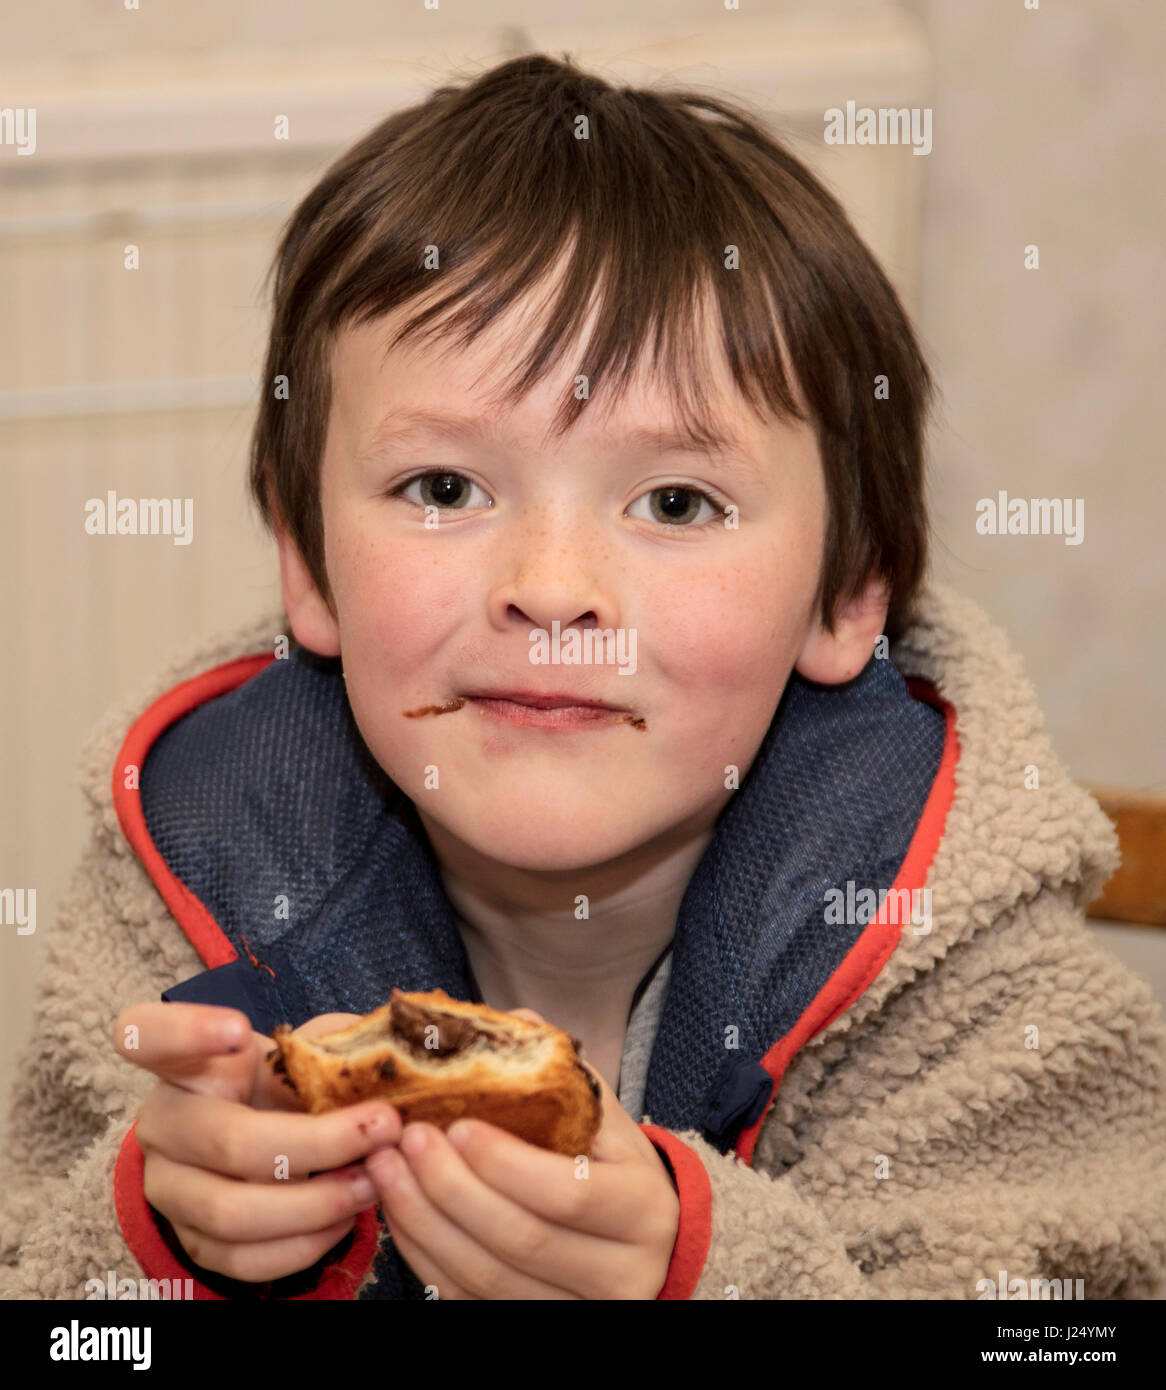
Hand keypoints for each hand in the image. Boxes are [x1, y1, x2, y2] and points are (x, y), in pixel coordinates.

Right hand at [113, 1003, 402, 1283]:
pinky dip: (303, 1244)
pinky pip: (241, 1259)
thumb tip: (389, 1050)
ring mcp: (168, 1188)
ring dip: (316, 1202)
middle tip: (383, 1129)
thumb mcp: (303, 1051)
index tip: (239, 1029)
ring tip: (374, 1181)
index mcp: (184, 1062)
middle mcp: (163, 1123)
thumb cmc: (284, 1086)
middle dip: (317, 1142)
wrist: (259, 1140)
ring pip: (231, 1212)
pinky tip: (345, 1218)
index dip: (187, 1031)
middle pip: (226, 1142)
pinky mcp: (190, 1240)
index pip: (150, 1035)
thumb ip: (336, 1042)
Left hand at [365, 1009, 680, 1298]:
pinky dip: (425, 1255)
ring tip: (385, 1168)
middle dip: (451, 1188)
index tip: (458, 1124)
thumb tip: (511, 1022)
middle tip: (407, 1140)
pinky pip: (467, 1300)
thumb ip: (561, 1071)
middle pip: (520, 1239)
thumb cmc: (614, 1164)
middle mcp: (621, 1273)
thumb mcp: (605, 1115)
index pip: (567, 1193)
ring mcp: (577, 1310)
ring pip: (486, 1279)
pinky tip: (399, 1210)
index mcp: (642, 1207)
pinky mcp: (538, 1323)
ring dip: (424, 1221)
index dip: (505, 1164)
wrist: (648, 1240)